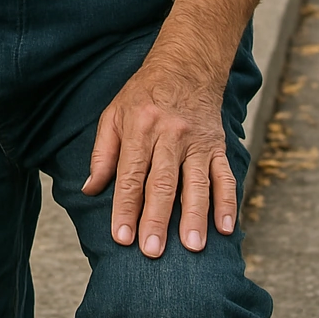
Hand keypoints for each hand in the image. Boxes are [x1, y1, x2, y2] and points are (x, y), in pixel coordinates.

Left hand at [82, 0, 265, 256]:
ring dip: (195, 217)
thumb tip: (90, 189)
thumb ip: (103, 153)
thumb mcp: (114, 114)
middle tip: (153, 252)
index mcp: (140, 127)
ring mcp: (198, 141)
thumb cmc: (144, 94)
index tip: (121, 238)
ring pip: (197, 183)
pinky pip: (224, 176)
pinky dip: (228, 203)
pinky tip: (226, 228)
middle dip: (156, 219)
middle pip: (163, 182)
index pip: (131, 174)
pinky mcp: (218, 145)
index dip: (126, 207)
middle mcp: (170, 134)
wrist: (187, 65)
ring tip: (192, 247)